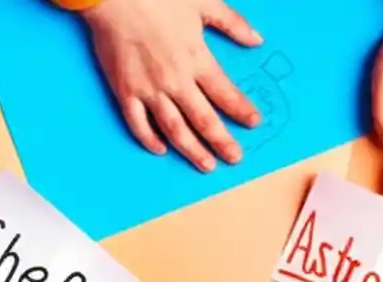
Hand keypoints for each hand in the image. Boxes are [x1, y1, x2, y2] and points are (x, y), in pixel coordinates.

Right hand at [81, 0, 262, 172]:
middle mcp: (176, 81)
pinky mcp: (126, 92)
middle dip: (222, 142)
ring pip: (175, 129)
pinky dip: (150, 140)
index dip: (241, 110)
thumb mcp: (203, 3)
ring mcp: (149, 90)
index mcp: (197, 59)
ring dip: (192, 150)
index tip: (254, 123)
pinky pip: (139, 124)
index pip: (226, 94)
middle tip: (235, 158)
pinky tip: (161, 150)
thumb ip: (232, 23)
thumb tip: (257, 40)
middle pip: (205, 120)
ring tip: (206, 165)